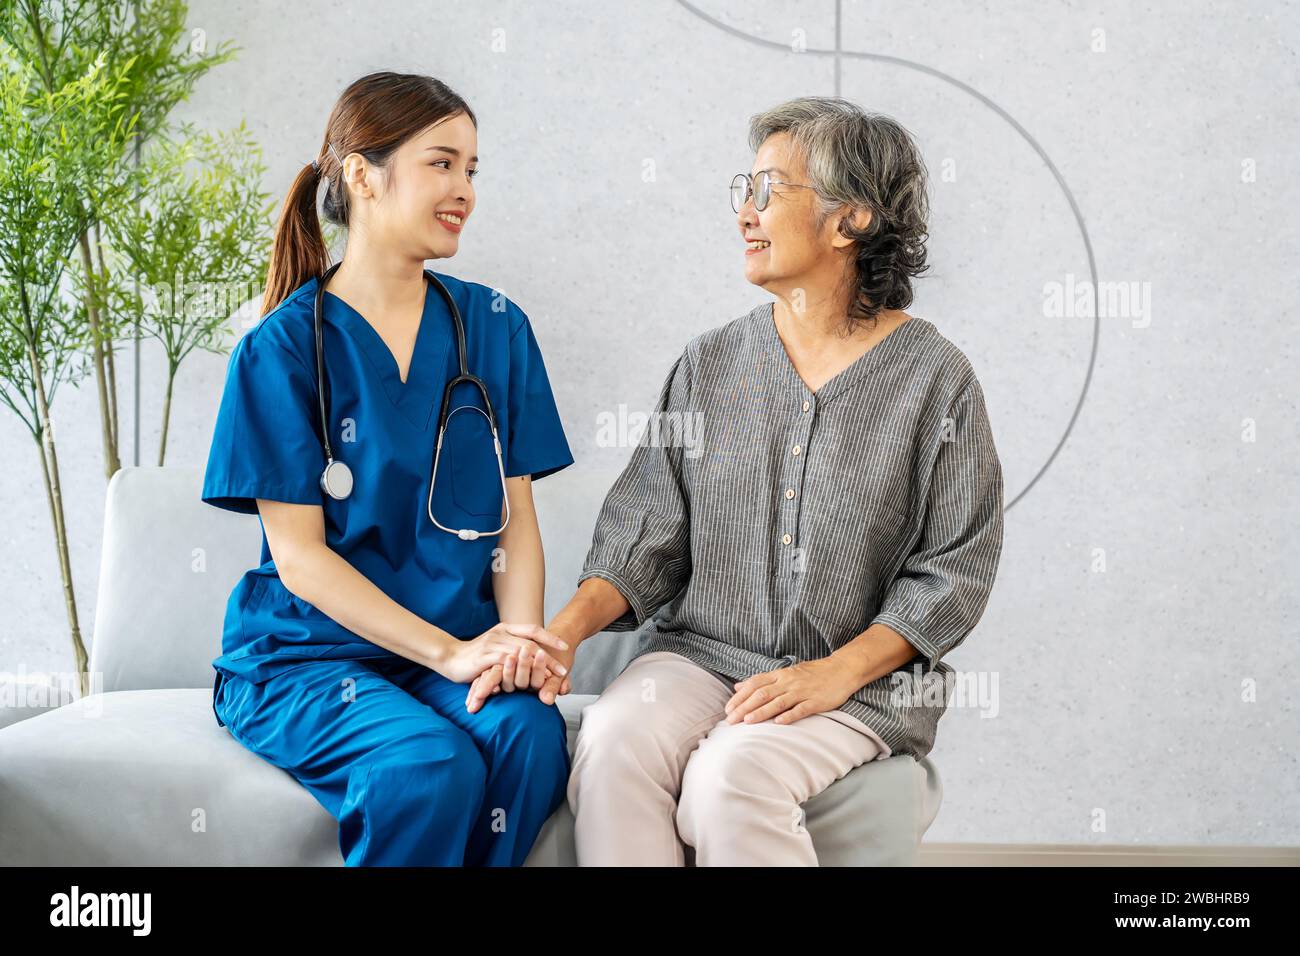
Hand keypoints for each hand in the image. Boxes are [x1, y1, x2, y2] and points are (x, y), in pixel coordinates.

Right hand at [442, 622, 567, 684]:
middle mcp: (500, 633)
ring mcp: (493, 643)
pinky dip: (520, 670)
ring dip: (538, 665)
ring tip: (551, 678)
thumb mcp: (496, 648)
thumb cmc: (475, 656)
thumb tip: (533, 658)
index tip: (565, 647)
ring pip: (522, 652)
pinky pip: (507, 662)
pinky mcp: (485, 656)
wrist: (449, 658)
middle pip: (531, 643)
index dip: (550, 638)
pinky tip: (529, 679)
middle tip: (563, 669)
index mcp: (505, 628)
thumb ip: (511, 648)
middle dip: (549, 657)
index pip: (532, 630)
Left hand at [724, 656, 857, 725]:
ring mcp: (802, 692)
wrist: (842, 669)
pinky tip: (778, 723)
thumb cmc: (812, 673)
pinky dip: (788, 715)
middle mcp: (788, 682)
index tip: (727, 709)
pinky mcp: (815, 702)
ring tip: (747, 722)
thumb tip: (739, 686)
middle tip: (730, 720)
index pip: (754, 684)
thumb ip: (762, 680)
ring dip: (761, 712)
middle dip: (744, 707)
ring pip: (778, 702)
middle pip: (762, 694)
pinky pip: (800, 709)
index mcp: (780, 675)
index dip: (739, 697)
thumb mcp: (785, 672)